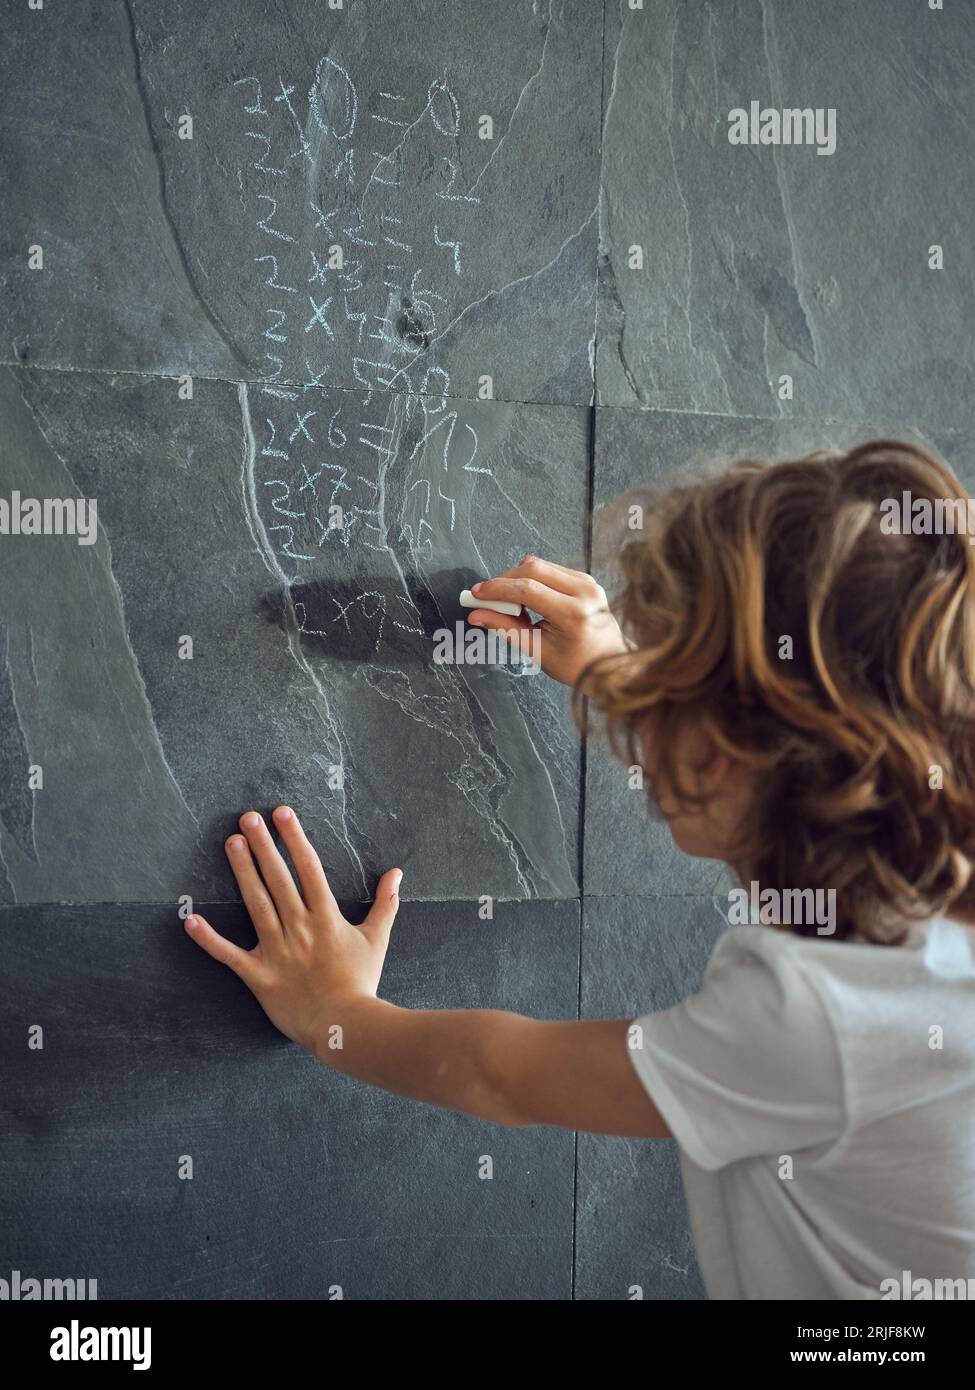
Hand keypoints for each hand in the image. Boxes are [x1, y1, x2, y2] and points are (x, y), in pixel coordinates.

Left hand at [184, 806, 400, 1055]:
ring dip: (243, 872)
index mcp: (325, 916)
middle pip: (278, 878)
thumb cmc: (361, 983)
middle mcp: (299, 926)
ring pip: (256, 904)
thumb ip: (385, 904)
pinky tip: (191, 921)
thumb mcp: (377, 939)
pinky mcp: (259, 976)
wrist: (346, 1025)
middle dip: (264, 845)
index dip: (294, 838)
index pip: (308, 867)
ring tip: (232, 843)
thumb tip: (396, 874)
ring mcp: (277, 950)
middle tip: (248, 818)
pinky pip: (230, 956)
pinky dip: (209, 940)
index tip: (282, 814)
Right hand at [466, 556, 628, 689]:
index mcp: (573, 614)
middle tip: (488, 596)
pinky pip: (552, 569)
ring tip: (512, 604)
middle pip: (533, 568)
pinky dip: (534, 579)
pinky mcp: (587, 580)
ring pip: (541, 565)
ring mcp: (588, 583)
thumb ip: (505, 629)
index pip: (527, 589)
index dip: (497, 589)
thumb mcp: (537, 650)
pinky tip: (529, 599)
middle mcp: (584, 593)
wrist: (610, 666)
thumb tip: (477, 614)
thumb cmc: (577, 665)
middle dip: (504, 579)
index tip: (478, 594)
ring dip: (518, 579)